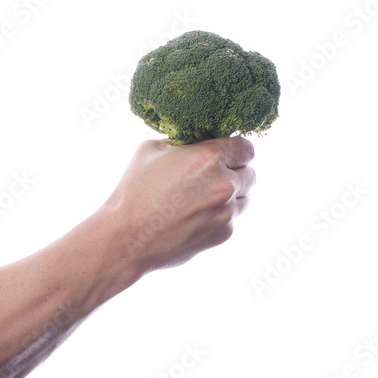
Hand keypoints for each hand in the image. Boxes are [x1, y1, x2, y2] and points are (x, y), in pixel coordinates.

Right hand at [104, 136, 255, 272]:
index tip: (227, 156)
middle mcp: (224, 183)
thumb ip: (181, 142)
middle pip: (249, 173)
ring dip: (230, 196)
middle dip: (234, 173)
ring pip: (244, 197)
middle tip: (210, 179)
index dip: (236, 151)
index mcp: (210, 157)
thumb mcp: (151, 150)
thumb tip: (194, 140)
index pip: (246, 148)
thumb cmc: (134, 191)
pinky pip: (232, 219)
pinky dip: (219, 217)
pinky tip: (194, 218)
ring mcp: (227, 211)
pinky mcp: (224, 233)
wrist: (127, 237)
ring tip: (201, 199)